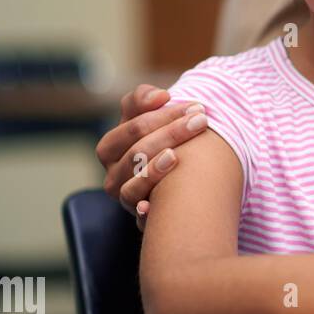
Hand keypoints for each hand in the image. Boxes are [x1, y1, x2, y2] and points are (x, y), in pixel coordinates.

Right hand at [96, 84, 207, 228]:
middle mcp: (113, 174)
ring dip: (157, 168)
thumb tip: (160, 96)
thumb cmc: (159, 138)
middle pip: (138, 152)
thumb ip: (144, 99)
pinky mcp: (138, 216)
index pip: (134, 127)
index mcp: (111, 147)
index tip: (195, 106)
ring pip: (134, 183)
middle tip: (202, 120)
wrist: (173, 175)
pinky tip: (154, 203)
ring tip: (179, 155)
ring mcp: (124, 197)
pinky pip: (138, 214)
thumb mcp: (148, 115)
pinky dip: (146, 209)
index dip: (164, 115)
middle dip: (172, 133)